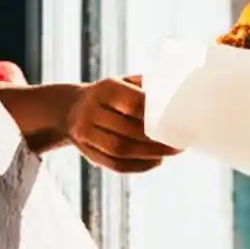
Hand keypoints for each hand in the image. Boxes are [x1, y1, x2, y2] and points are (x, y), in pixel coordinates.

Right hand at [66, 76, 180, 172]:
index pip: (133, 104)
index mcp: (105, 89)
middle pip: (127, 131)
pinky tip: (156, 161)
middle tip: (180, 142)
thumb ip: (148, 87)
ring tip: (170, 152)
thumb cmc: (111, 95)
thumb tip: (180, 94)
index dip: (156, 115)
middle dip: (156, 141)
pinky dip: (139, 166)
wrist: (70, 108)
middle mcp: (90, 110)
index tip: (178, 121)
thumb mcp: (124, 82)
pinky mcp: (86, 152)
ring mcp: (85, 133)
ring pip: (120, 150)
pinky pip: (114, 164)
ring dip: (149, 155)